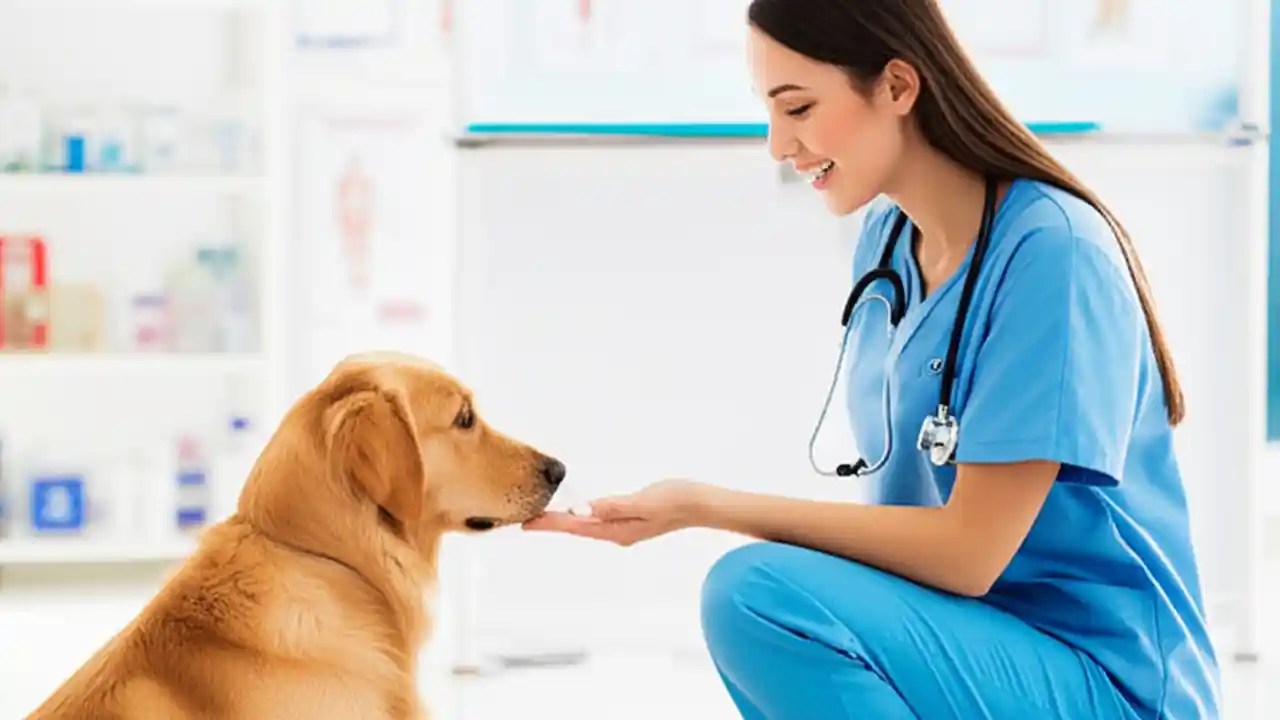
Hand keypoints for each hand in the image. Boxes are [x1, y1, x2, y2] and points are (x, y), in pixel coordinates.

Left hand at [521, 479, 709, 546]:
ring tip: (544, 516)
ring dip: (565, 522)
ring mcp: (625, 528)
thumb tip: (580, 511)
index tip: (526, 523)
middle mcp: (617, 533)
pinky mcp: (631, 519)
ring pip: (586, 526)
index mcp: (617, 531)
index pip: (575, 527)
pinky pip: (598, 519)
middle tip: (525, 519)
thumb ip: (612, 507)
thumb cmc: (676, 500)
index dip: (550, 524)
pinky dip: (582, 516)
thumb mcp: (643, 501)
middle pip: (577, 529)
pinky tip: (578, 511)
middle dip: (552, 524)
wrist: (703, 505)